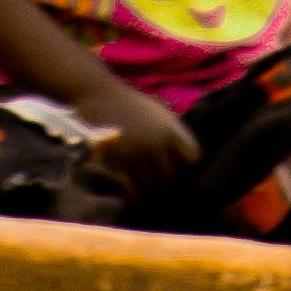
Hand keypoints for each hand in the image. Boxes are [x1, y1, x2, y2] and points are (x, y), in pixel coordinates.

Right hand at [88, 80, 202, 203]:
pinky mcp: (119, 163)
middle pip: (171, 179)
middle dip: (164, 185)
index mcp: (171, 130)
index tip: (179, 171)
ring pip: (152, 188)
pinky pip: (132, 191)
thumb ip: (174, 133)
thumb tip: (189, 159)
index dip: (188, 168)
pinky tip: (129, 196)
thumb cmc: (128, 103)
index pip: (193, 159)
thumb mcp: (158, 111)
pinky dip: (131, 196)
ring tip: (143, 197)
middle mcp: (158, 144)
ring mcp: (138, 154)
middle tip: (157, 191)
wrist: (96, 93)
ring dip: (147, 193)